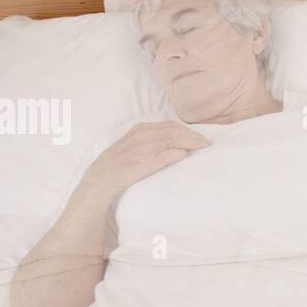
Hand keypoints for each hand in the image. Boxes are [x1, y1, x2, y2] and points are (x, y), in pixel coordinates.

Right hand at [80, 121, 210, 200]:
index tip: (201, 138)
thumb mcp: (133, 148)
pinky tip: (184, 155)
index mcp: (139, 130)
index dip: (188, 130)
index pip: (170, 125)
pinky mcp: (139, 164)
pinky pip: (160, 157)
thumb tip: (175, 144)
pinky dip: (173, 154)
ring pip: (170, 141)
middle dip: (193, 136)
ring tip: (203, 148)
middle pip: (173, 131)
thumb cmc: (118, 167)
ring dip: (189, 143)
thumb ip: (151, 141)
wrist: (98, 182)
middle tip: (207, 144)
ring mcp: (139, 150)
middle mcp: (140, 136)